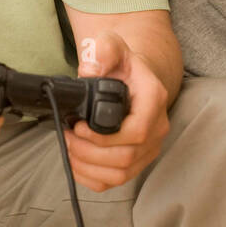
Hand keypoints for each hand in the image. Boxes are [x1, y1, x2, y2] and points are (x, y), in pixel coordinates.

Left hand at [65, 30, 170, 192]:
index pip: (137, 131)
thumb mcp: (112, 45)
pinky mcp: (138, 161)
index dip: (104, 137)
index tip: (79, 127)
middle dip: (89, 152)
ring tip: (69, 148)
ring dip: (88, 166)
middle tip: (67, 137)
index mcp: (154, 100)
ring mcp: (149, 147)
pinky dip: (91, 178)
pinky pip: (115, 181)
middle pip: (126, 157)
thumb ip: (103, 51)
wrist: (133, 77)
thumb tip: (90, 71)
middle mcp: (157, 127)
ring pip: (121, 173)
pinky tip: (76, 163)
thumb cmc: (122, 64)